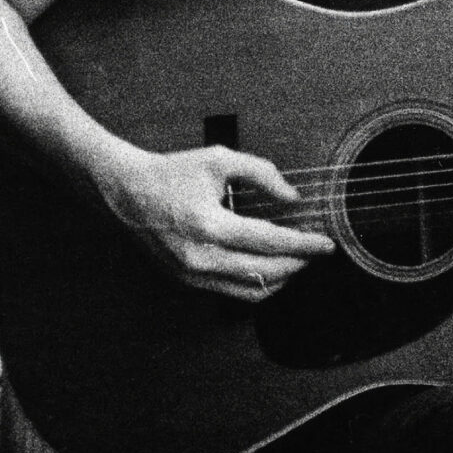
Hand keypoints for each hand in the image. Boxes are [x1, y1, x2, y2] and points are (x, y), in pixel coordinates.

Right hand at [94, 143, 333, 301]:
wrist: (126, 191)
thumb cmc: (171, 173)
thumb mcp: (219, 159)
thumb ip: (262, 173)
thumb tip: (292, 198)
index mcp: (208, 225)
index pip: (270, 242)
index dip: (304, 244)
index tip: (326, 244)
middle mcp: (200, 257)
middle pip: (266, 272)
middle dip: (298, 263)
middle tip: (315, 251)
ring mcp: (192, 274)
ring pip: (252, 291)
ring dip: (281, 278)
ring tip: (297, 261)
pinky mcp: (188, 282)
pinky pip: (233, 293)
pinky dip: (258, 283)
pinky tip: (269, 268)